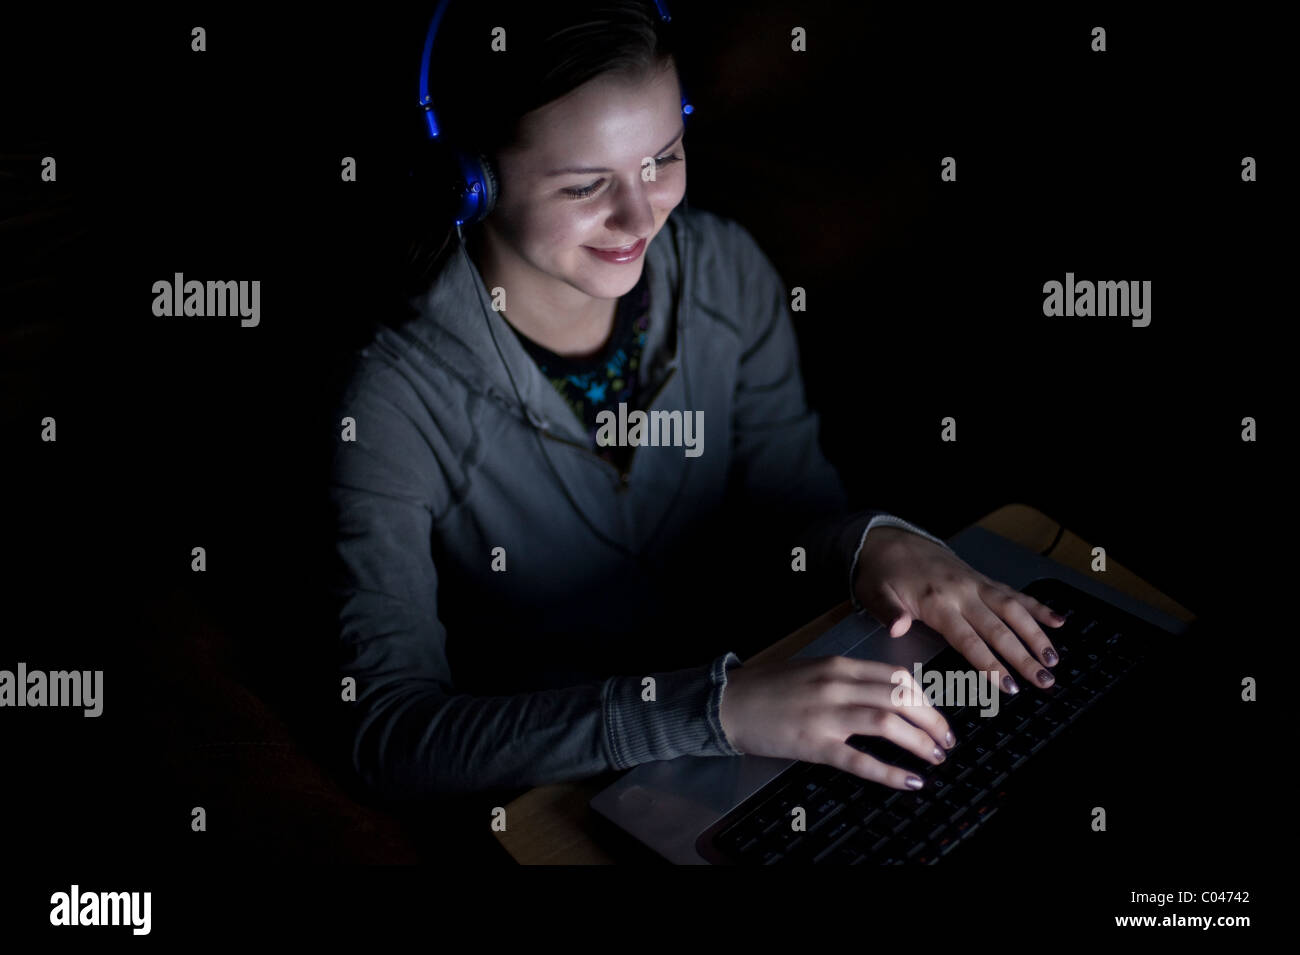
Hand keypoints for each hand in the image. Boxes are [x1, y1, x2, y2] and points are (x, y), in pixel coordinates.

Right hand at [718, 655, 954, 789]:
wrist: (728, 703)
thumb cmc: (767, 688)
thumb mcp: (812, 669)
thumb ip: (847, 678)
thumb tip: (886, 692)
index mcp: (838, 665)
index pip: (896, 676)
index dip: (925, 697)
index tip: (937, 714)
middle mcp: (836, 685)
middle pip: (900, 696)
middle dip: (932, 719)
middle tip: (946, 739)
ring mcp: (826, 714)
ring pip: (887, 722)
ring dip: (919, 741)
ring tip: (936, 757)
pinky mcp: (814, 743)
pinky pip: (859, 759)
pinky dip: (890, 772)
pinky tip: (909, 781)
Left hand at [852, 526, 1066, 693]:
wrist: (886, 539)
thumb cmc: (880, 572)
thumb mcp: (873, 593)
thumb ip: (888, 613)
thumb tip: (897, 629)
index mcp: (935, 602)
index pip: (969, 640)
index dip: (991, 664)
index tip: (1008, 685)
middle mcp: (961, 592)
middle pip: (998, 629)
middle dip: (1023, 657)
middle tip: (1043, 680)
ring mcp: (974, 583)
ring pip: (1013, 609)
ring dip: (1036, 634)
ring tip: (1053, 658)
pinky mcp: (980, 578)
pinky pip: (1013, 592)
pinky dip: (1036, 606)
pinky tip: (1057, 620)